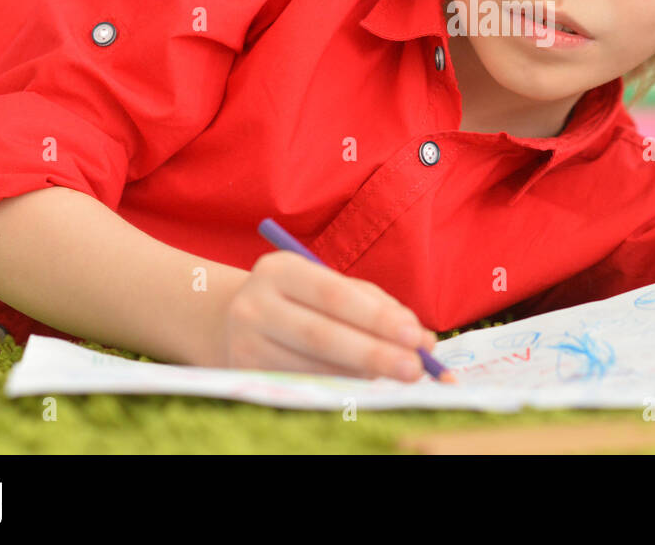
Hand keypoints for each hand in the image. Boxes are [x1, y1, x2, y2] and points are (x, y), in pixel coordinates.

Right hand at [210, 250, 439, 377]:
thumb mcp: (330, 285)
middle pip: (321, 334)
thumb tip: (423, 338)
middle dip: (375, 353)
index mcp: (280, 269)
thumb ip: (376, 305)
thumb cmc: (301, 298)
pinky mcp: (246, 374)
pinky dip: (341, 385)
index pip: (333, 294)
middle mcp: (255, 304)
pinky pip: (303, 383)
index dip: (376, 318)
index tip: (416, 336)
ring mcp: (245, 343)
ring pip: (313, 365)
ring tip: (399, 375)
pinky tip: (368, 383)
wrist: (231, 318)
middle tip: (416, 367)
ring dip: (363, 374)